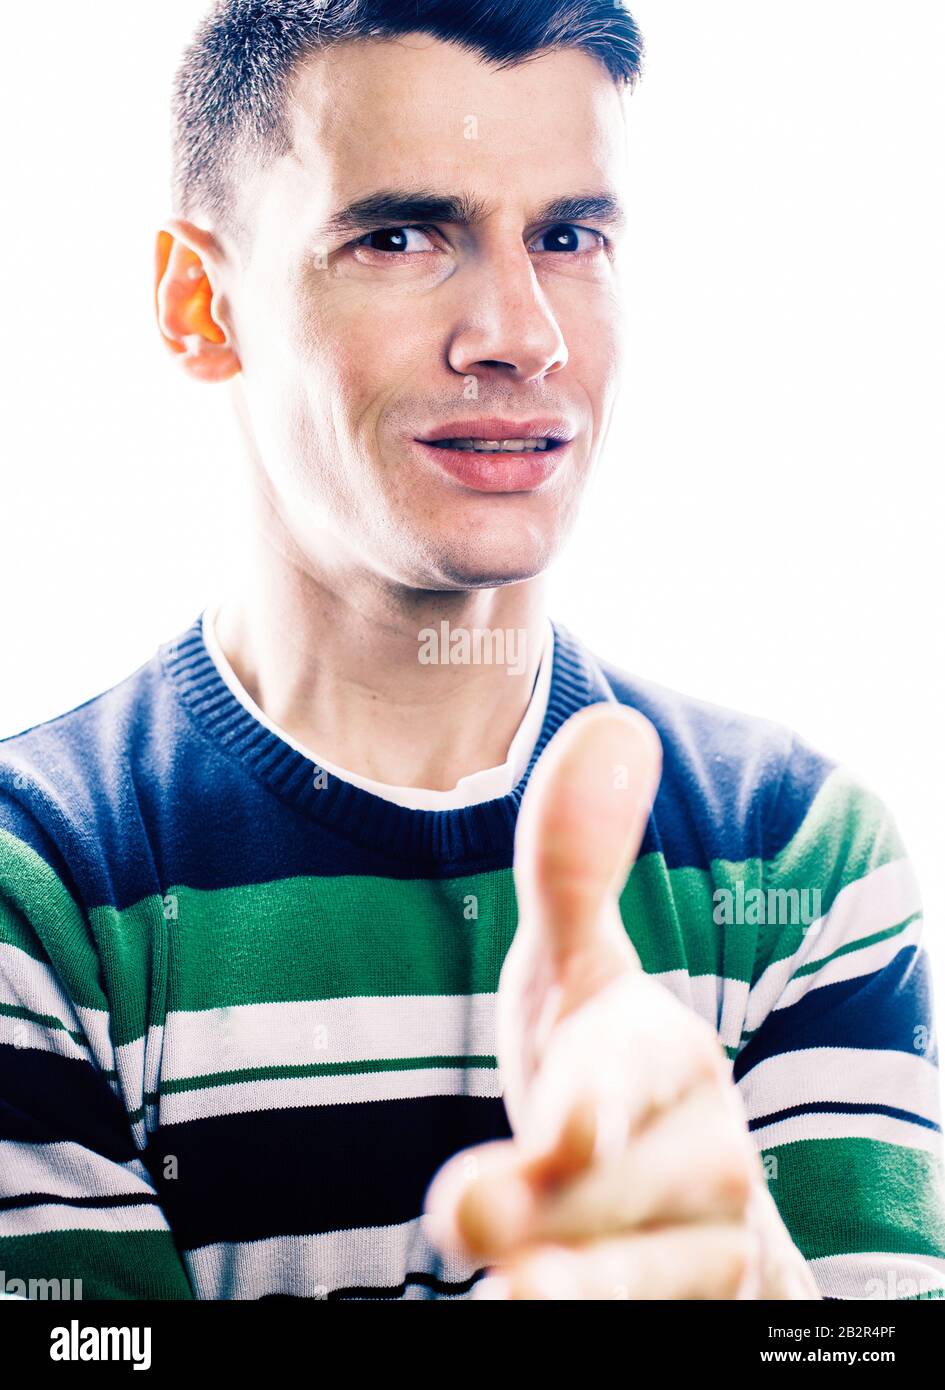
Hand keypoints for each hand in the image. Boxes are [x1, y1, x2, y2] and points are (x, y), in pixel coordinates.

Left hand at [424, 704, 819, 1298]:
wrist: (669, 1204)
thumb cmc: (609, 1076)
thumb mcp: (576, 973)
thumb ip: (572, 864)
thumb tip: (611, 722)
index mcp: (666, 1057)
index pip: (641, 1075)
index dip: (600, 1103)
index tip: (558, 1128)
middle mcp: (703, 1160)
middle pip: (627, 1193)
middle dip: (554, 1207)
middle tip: (468, 1210)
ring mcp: (704, 1258)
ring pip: (651, 1289)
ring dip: (584, 1294)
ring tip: (511, 1302)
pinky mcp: (700, 1319)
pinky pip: (662, 1339)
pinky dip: (599, 1336)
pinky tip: (524, 1322)